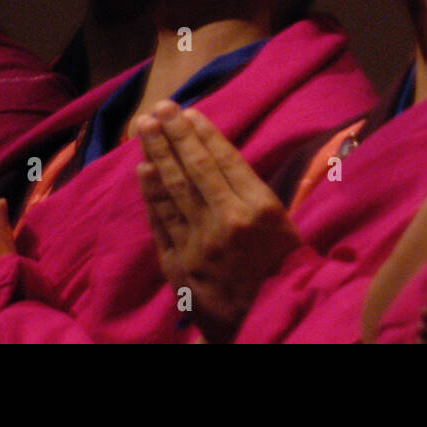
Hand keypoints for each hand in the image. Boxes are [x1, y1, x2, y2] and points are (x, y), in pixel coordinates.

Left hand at [135, 102, 301, 342]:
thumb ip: (251, 192)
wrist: (270, 318)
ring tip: (145, 128)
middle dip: (174, 135)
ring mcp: (199, 243)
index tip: (188, 112)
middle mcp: (227, 220)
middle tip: (160, 108)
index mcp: (259, 208)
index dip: (202, 134)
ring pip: (174, 190)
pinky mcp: (180, 263)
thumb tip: (218, 158)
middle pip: (194, 169)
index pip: (224, 160)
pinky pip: (162, 222)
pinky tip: (143, 170)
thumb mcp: (281, 222)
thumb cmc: (283, 266)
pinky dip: (151, 195)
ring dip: (157, 155)